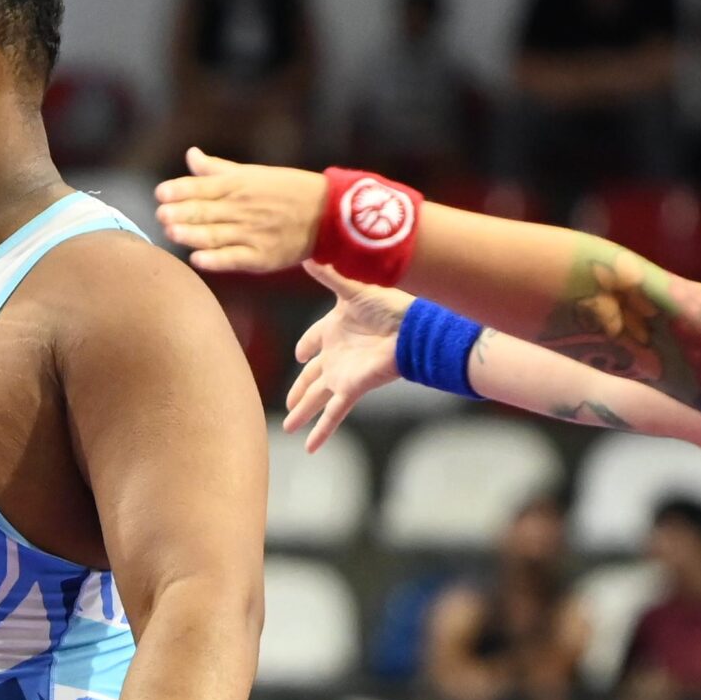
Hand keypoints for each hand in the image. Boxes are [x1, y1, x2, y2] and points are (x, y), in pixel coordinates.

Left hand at [152, 147, 327, 273]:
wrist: (327, 214)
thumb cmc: (286, 191)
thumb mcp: (253, 174)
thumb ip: (217, 169)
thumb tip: (191, 155)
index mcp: (238, 185)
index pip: (203, 186)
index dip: (180, 189)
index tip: (161, 193)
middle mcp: (242, 208)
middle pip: (206, 211)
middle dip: (181, 212)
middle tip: (161, 214)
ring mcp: (251, 233)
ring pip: (216, 234)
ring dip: (192, 234)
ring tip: (171, 232)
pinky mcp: (261, 256)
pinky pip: (234, 258)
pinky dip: (216, 259)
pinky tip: (197, 259)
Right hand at [284, 262, 416, 451]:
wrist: (413, 329)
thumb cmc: (388, 304)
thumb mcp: (350, 286)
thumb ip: (327, 274)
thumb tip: (307, 251)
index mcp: (335, 328)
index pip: (313, 340)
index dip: (305, 346)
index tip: (299, 354)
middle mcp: (337, 354)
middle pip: (311, 376)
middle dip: (299, 389)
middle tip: (287, 402)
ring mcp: (342, 374)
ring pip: (316, 397)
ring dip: (302, 411)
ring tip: (288, 427)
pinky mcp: (350, 388)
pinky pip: (332, 413)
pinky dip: (321, 431)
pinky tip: (310, 448)